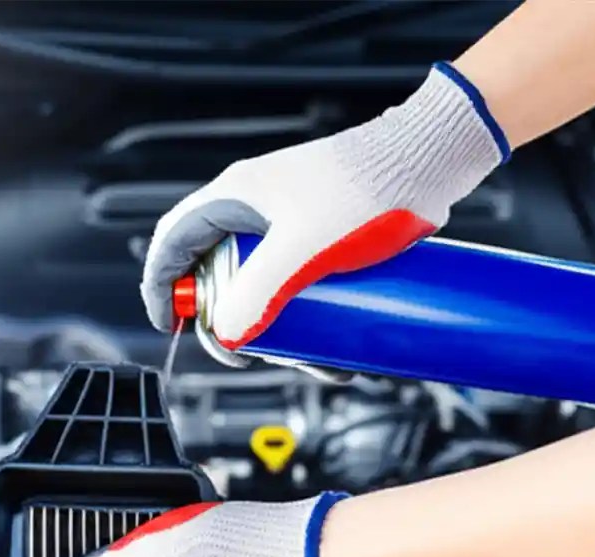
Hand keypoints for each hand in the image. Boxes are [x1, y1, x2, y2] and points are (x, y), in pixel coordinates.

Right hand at [140, 63, 506, 348]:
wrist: (432, 159)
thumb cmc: (367, 188)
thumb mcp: (305, 246)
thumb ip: (260, 290)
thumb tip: (227, 334)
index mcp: (236, 197)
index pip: (175, 241)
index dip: (162, 285)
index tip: (169, 323)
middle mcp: (258, 208)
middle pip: (220, 273)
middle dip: (233, 321)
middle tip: (249, 352)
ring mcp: (293, 221)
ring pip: (265, 285)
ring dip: (279, 328)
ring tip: (312, 359)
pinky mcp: (326, 234)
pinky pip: (300, 282)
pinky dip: (308, 316)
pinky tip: (335, 344)